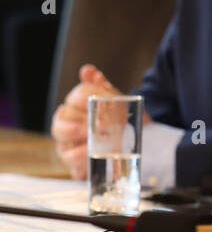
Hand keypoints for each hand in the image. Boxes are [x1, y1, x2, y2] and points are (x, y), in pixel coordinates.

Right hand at [49, 65, 150, 179]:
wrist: (131, 143)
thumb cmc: (117, 120)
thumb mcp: (115, 102)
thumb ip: (102, 87)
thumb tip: (88, 71)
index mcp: (75, 104)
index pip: (78, 95)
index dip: (94, 96)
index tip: (111, 101)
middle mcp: (65, 121)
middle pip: (63, 115)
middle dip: (86, 118)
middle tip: (106, 121)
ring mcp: (65, 141)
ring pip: (60, 133)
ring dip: (81, 133)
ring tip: (100, 136)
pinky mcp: (72, 160)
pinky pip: (70, 158)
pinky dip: (82, 154)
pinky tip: (96, 151)